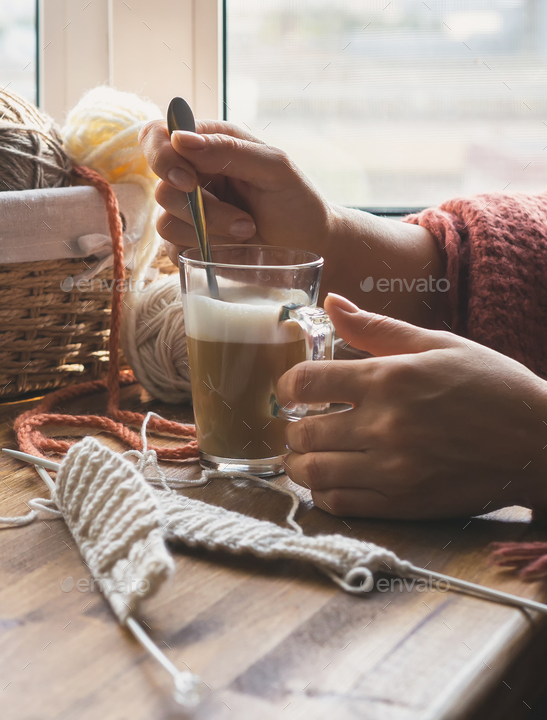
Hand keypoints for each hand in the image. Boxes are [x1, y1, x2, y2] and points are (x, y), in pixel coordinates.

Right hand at [139, 119, 334, 265]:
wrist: (310, 246)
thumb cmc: (297, 201)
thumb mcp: (275, 168)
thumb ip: (229, 149)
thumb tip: (180, 138)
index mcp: (209, 144)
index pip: (158, 135)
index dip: (161, 155)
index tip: (188, 180)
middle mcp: (193, 175)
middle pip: (162, 187)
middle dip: (202, 209)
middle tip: (243, 219)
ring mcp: (188, 212)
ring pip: (166, 222)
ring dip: (210, 231)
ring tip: (248, 231)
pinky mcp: (189, 244)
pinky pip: (173, 249)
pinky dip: (204, 250)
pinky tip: (235, 249)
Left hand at [278, 293, 546, 518]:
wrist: (539, 442)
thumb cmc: (491, 385)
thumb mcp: (437, 343)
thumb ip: (377, 327)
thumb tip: (329, 303)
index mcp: (389, 378)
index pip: (306, 383)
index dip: (286, 386)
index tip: (291, 389)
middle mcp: (385, 425)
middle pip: (303, 431)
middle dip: (292, 425)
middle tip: (301, 421)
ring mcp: (393, 469)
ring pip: (314, 472)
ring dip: (300, 462)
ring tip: (308, 452)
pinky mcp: (404, 502)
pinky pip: (341, 504)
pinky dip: (323, 492)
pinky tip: (331, 478)